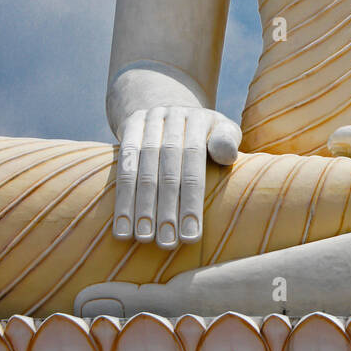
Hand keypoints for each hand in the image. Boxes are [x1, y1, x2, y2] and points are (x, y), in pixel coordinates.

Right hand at [112, 106, 241, 248]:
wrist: (172, 107)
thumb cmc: (207, 134)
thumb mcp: (223, 131)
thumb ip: (227, 142)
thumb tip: (227, 156)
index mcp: (200, 119)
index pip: (194, 161)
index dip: (191, 199)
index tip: (191, 236)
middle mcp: (173, 117)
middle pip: (167, 167)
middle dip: (167, 208)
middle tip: (167, 243)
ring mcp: (149, 120)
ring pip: (142, 168)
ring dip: (141, 206)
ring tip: (143, 238)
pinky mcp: (129, 127)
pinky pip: (123, 165)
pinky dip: (122, 198)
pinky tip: (123, 225)